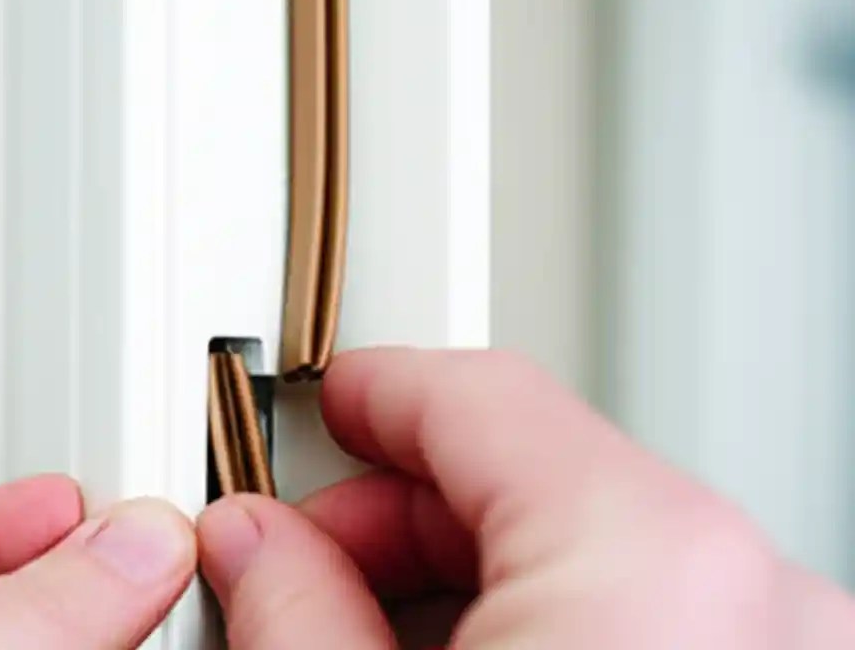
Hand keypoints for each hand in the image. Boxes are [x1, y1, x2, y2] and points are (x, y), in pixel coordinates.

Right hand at [197, 348, 854, 648]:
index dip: (370, 391)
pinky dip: (556, 627)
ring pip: (599, 555)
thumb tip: (255, 547)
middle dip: (404, 513)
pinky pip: (657, 619)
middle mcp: (761, 600)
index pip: (478, 397)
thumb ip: (294, 608)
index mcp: (650, 563)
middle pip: (541, 476)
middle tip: (307, 559)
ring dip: (474, 580)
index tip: (320, 406)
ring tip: (369, 638)